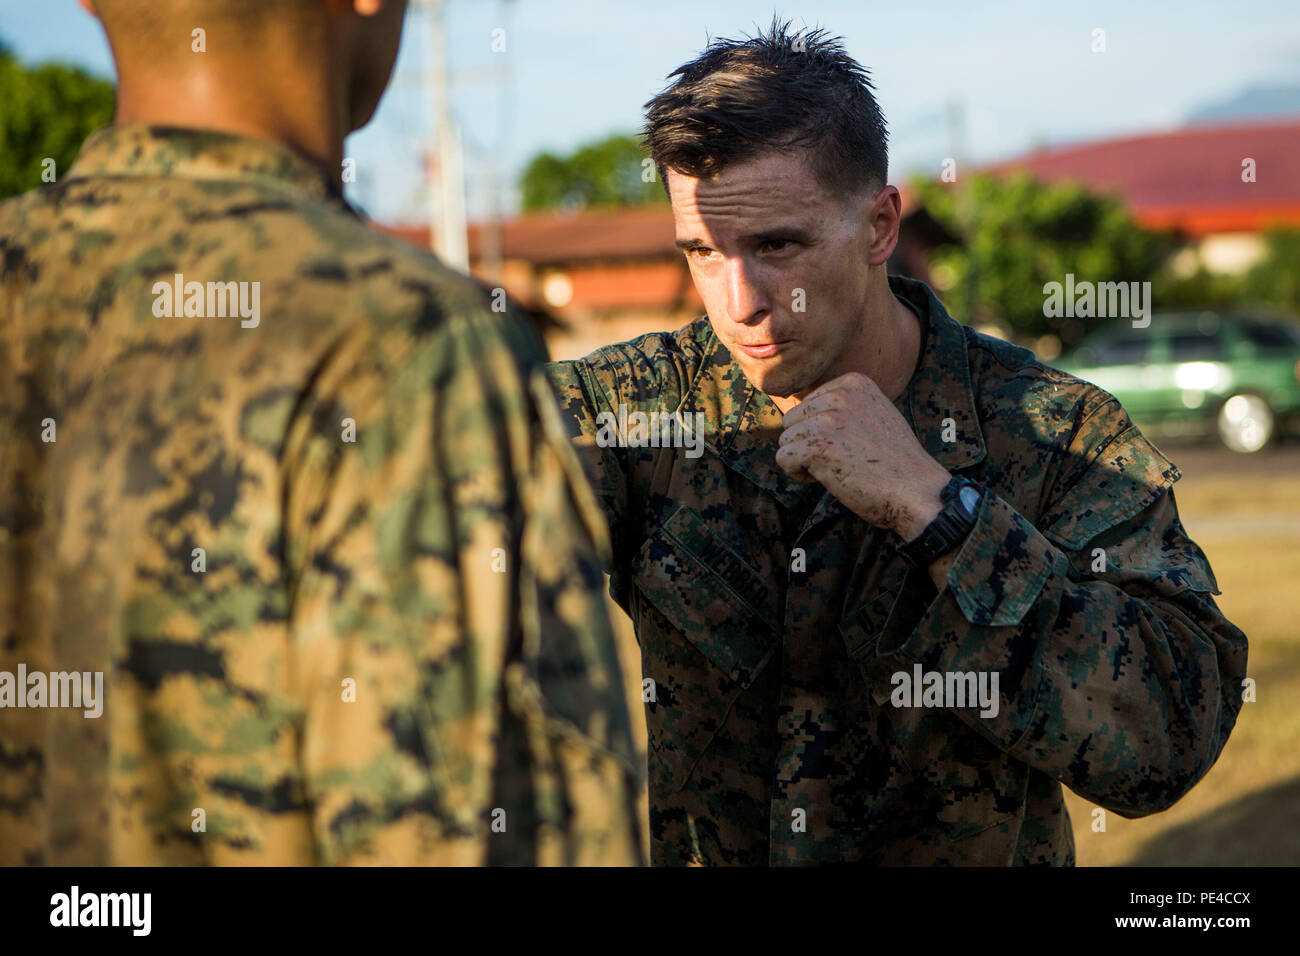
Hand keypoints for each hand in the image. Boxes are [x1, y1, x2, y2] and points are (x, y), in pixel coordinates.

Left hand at [776, 372, 950, 539]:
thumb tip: (802, 412)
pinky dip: (799, 475)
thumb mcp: (875, 415)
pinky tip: (829, 478)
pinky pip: (783, 458)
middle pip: (791, 420)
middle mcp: (839, 393)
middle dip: (807, 444)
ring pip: (785, 440)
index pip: (807, 404)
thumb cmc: (895, 462)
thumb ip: (843, 406)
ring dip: (804, 461)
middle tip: (842, 460)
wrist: (917, 491)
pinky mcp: (817, 445)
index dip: (820, 432)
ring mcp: (827, 418)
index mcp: (854, 382)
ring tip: (839, 468)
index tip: (851, 444)